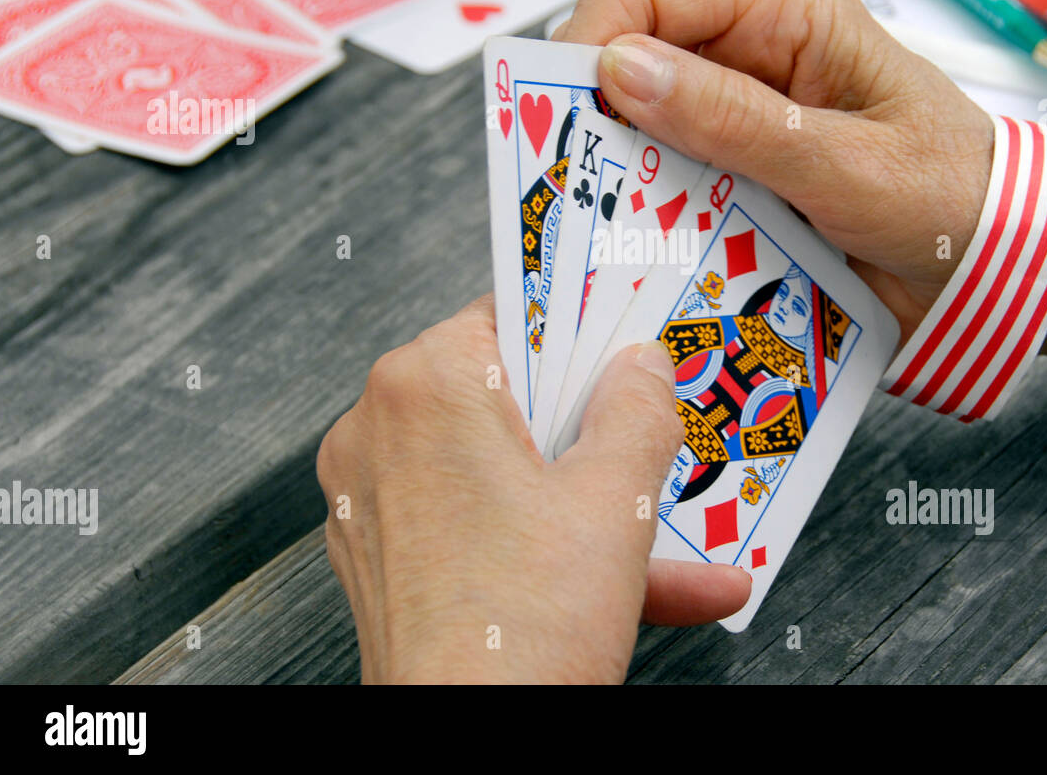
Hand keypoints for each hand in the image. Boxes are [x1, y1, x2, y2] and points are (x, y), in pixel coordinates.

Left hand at [318, 294, 750, 683]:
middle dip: (591, 431)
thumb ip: (638, 410)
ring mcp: (374, 499)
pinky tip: (650, 585)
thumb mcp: (616, 501)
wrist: (468, 742)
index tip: (619, 337)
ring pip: (503, 471)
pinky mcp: (385, 557)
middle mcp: (380, 432)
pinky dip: (548, 547)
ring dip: (589, 505)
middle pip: (507, 396)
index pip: (508, 313)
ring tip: (672, 537)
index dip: (577, 328)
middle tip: (647, 436)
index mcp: (424, 387)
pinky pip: (481, 525)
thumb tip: (641, 367)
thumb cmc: (520, 634)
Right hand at [552, 0, 999, 343]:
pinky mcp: (735, 178)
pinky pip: (665, 184)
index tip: (565, 116)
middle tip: (578, 185)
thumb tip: (620, 68)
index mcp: (786, 15)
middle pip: (629, 57)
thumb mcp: (848, 164)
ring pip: (638, 128)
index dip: (592, 39)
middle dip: (595, 116)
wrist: (1000, 271)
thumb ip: (738, 121)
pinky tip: (644, 252)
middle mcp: (751, 57)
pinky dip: (646, 215)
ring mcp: (738, 121)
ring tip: (608, 229)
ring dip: (619, 175)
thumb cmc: (954, 199)